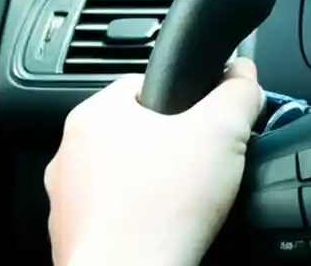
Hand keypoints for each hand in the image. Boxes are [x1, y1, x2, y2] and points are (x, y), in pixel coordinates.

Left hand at [45, 58, 263, 265]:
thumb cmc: (161, 209)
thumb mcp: (223, 131)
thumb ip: (238, 92)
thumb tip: (243, 74)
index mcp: (96, 115)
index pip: (145, 83)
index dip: (186, 100)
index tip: (207, 123)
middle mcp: (70, 153)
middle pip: (136, 132)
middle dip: (172, 145)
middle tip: (203, 164)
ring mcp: (67, 199)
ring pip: (125, 175)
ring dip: (154, 183)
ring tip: (185, 200)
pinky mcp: (74, 236)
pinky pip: (115, 214)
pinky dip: (140, 217)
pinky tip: (166, 226)